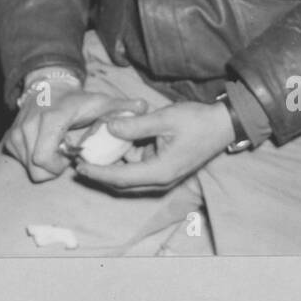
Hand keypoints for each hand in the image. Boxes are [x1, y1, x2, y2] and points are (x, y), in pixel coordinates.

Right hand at [6, 84, 146, 182]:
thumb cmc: (76, 100)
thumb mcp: (100, 101)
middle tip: (65, 155)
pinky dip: (33, 159)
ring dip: (44, 164)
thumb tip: (144, 107)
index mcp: (51, 119)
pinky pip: (20, 161)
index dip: (58, 166)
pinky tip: (46, 146)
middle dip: (52, 169)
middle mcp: (29, 126)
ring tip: (57, 148)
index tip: (71, 157)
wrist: (49, 87)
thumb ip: (122, 107)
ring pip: (28, 167)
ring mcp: (16, 133)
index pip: (43, 159)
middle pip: (36, 169)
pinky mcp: (10, 138)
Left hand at [75, 102, 235, 192]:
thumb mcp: (164, 119)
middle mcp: (159, 179)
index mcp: (159, 171)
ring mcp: (162, 175)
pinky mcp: (163, 167)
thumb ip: (136, 126)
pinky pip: (139, 165)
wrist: (222, 125)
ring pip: (129, 173)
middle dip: (100, 170)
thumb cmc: (196, 121)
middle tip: (79, 158)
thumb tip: (109, 128)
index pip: (120, 177)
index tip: (78, 166)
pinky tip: (117, 138)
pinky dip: (126, 155)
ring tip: (94, 144)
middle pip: (122, 181)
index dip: (98, 173)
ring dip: (113, 161)